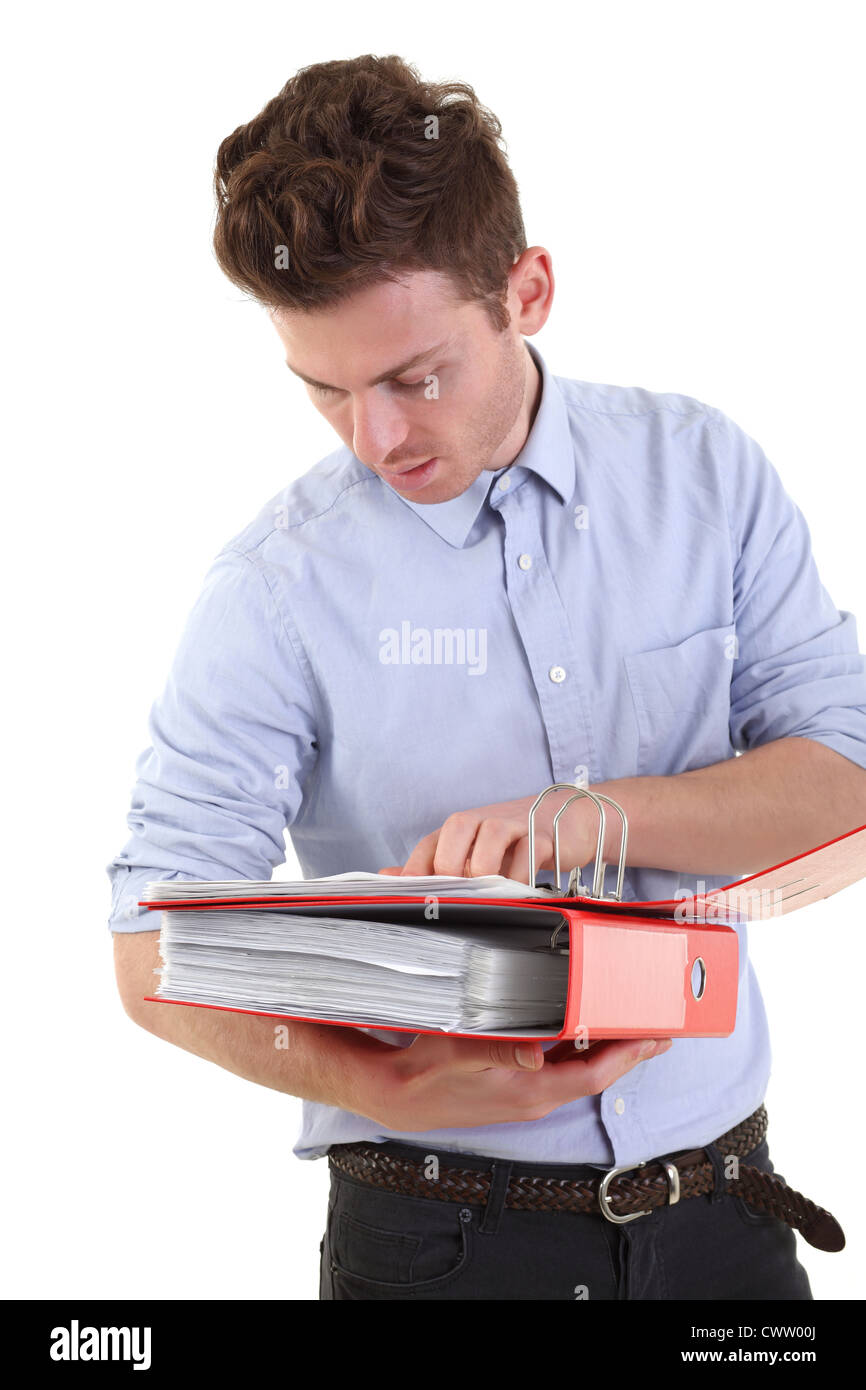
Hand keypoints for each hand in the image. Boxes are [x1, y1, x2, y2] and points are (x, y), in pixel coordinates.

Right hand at [365, 1032, 672, 1130]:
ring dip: (607, 1050)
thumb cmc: (426, 1069)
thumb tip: (535, 1054)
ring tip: (632, 1025)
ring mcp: (527, 1096)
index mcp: (529, 1091)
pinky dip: (579, 1051)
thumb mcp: (457, 1050)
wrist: (398, 1095)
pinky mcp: (517, 1090)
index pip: (594, 1075)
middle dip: (629, 1051)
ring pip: (580, 1072)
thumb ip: (496, 1048)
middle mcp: (535, 1098)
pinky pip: (561, 1071)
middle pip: (596, 1074)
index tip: (655, 1036)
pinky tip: (584, 1030)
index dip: (628, 1056)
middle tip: (659, 1028)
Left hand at [378, 789, 600, 883]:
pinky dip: (519, 884)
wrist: (565, 818)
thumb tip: (385, 875)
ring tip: (496, 895)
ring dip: (486, 885)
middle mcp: (479, 821)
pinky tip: (523, 891)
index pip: (425, 851)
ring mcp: (511, 827)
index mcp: (456, 828)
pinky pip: (523, 865)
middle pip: (449, 855)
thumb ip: (430, 865)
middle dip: (453, 885)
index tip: (417, 904)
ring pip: (483, 860)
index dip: (418, 879)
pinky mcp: (541, 838)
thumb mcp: (470, 850)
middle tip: (466, 901)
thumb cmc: (511, 841)